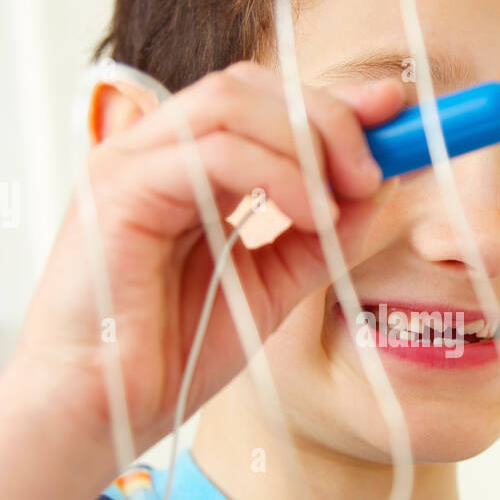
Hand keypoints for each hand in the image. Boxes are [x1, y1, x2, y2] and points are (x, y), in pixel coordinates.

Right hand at [11, 60, 404, 456]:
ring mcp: (129, 162)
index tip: (395, 112)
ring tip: (345, 199)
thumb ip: (320, 234)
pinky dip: (275, 175)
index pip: (263, 103)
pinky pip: (211, 153)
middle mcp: (154, 151)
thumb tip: (381, 182)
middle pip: (250, 88)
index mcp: (186, 168)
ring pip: (231, 103)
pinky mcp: (117, 189)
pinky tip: (311, 216)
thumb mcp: (272, 285)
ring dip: (307, 141)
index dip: (333, 103)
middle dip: (327, 117)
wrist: (104, 412)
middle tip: (375, 172)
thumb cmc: (172, 355)